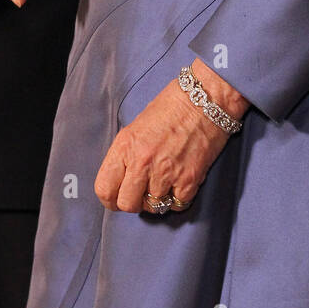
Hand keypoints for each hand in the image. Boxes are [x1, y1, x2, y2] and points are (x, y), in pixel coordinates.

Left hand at [94, 60, 247, 212]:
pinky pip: (177, 205)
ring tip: (164, 182)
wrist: (204, 100)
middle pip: (127, 205)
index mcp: (125, 146)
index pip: (104, 189)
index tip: (117, 197)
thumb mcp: (136, 127)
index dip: (110, 198)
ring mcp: (166, 173)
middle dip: (133, 202)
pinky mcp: (188, 180)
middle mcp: (142, 162)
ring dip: (158, 199)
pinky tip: (179, 181)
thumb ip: (126, 155)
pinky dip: (178, 198)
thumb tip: (122, 181)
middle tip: (142, 192)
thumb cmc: (170, 108)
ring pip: (153, 207)